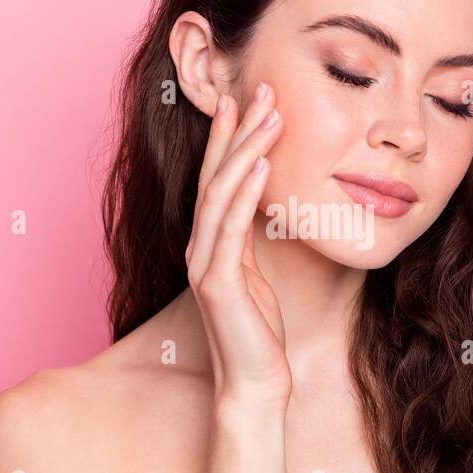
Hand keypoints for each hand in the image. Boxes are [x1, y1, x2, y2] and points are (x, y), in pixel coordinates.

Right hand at [185, 81, 290, 409]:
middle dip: (238, 130)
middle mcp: (201, 248)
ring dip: (245, 151)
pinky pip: (230, 230)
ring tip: (268, 115)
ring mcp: (205, 264)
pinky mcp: (218, 284)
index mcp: (212, 244)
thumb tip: (271, 204)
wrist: (254, 384)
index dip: (230, 138)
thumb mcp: (261, 274)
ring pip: (221, 195)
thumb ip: (256, 240)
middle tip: (262, 88)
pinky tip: (260, 167)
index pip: (219, 179)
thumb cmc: (260, 333)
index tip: (247, 98)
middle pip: (216, 176)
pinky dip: (244, 194)